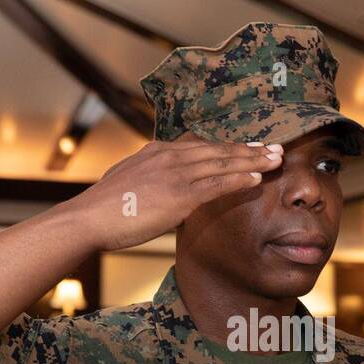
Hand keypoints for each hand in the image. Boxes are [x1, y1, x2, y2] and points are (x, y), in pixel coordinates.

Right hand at [70, 140, 283, 251]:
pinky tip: (257, 178)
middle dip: (249, 149)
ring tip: (275, 159)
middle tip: (275, 147)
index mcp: (157, 152)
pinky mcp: (179, 195)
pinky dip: (239, 179)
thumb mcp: (127, 182)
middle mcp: (169, 156)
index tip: (249, 145)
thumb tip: (159, 189)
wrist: (88, 218)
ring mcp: (175, 174)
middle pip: (217, 150)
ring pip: (222, 163)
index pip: (201, 146)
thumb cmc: (103, 209)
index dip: (228, 146)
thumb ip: (148, 179)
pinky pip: (217, 184)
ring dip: (252, 160)